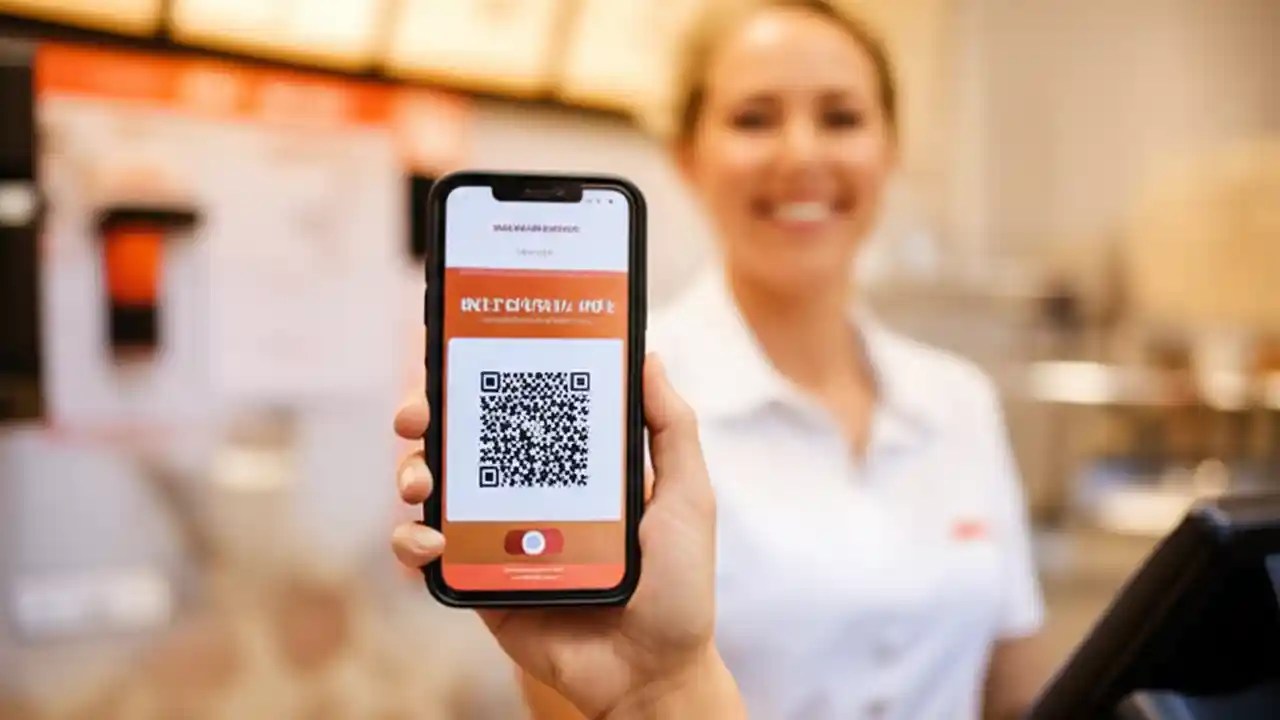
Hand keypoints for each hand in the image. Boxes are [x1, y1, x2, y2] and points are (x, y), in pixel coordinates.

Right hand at [390, 355, 742, 718]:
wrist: (652, 672)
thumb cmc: (678, 586)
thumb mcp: (687, 497)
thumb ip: (670, 427)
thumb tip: (647, 357)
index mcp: (572, 467)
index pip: (520, 408)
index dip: (486, 379)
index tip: (462, 353)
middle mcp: (530, 494)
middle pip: (464, 440)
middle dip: (428, 415)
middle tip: (418, 412)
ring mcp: (499, 538)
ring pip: (437, 490)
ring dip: (413, 473)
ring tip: (420, 481)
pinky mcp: (480, 583)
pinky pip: (431, 555)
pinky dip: (412, 541)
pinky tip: (427, 539)